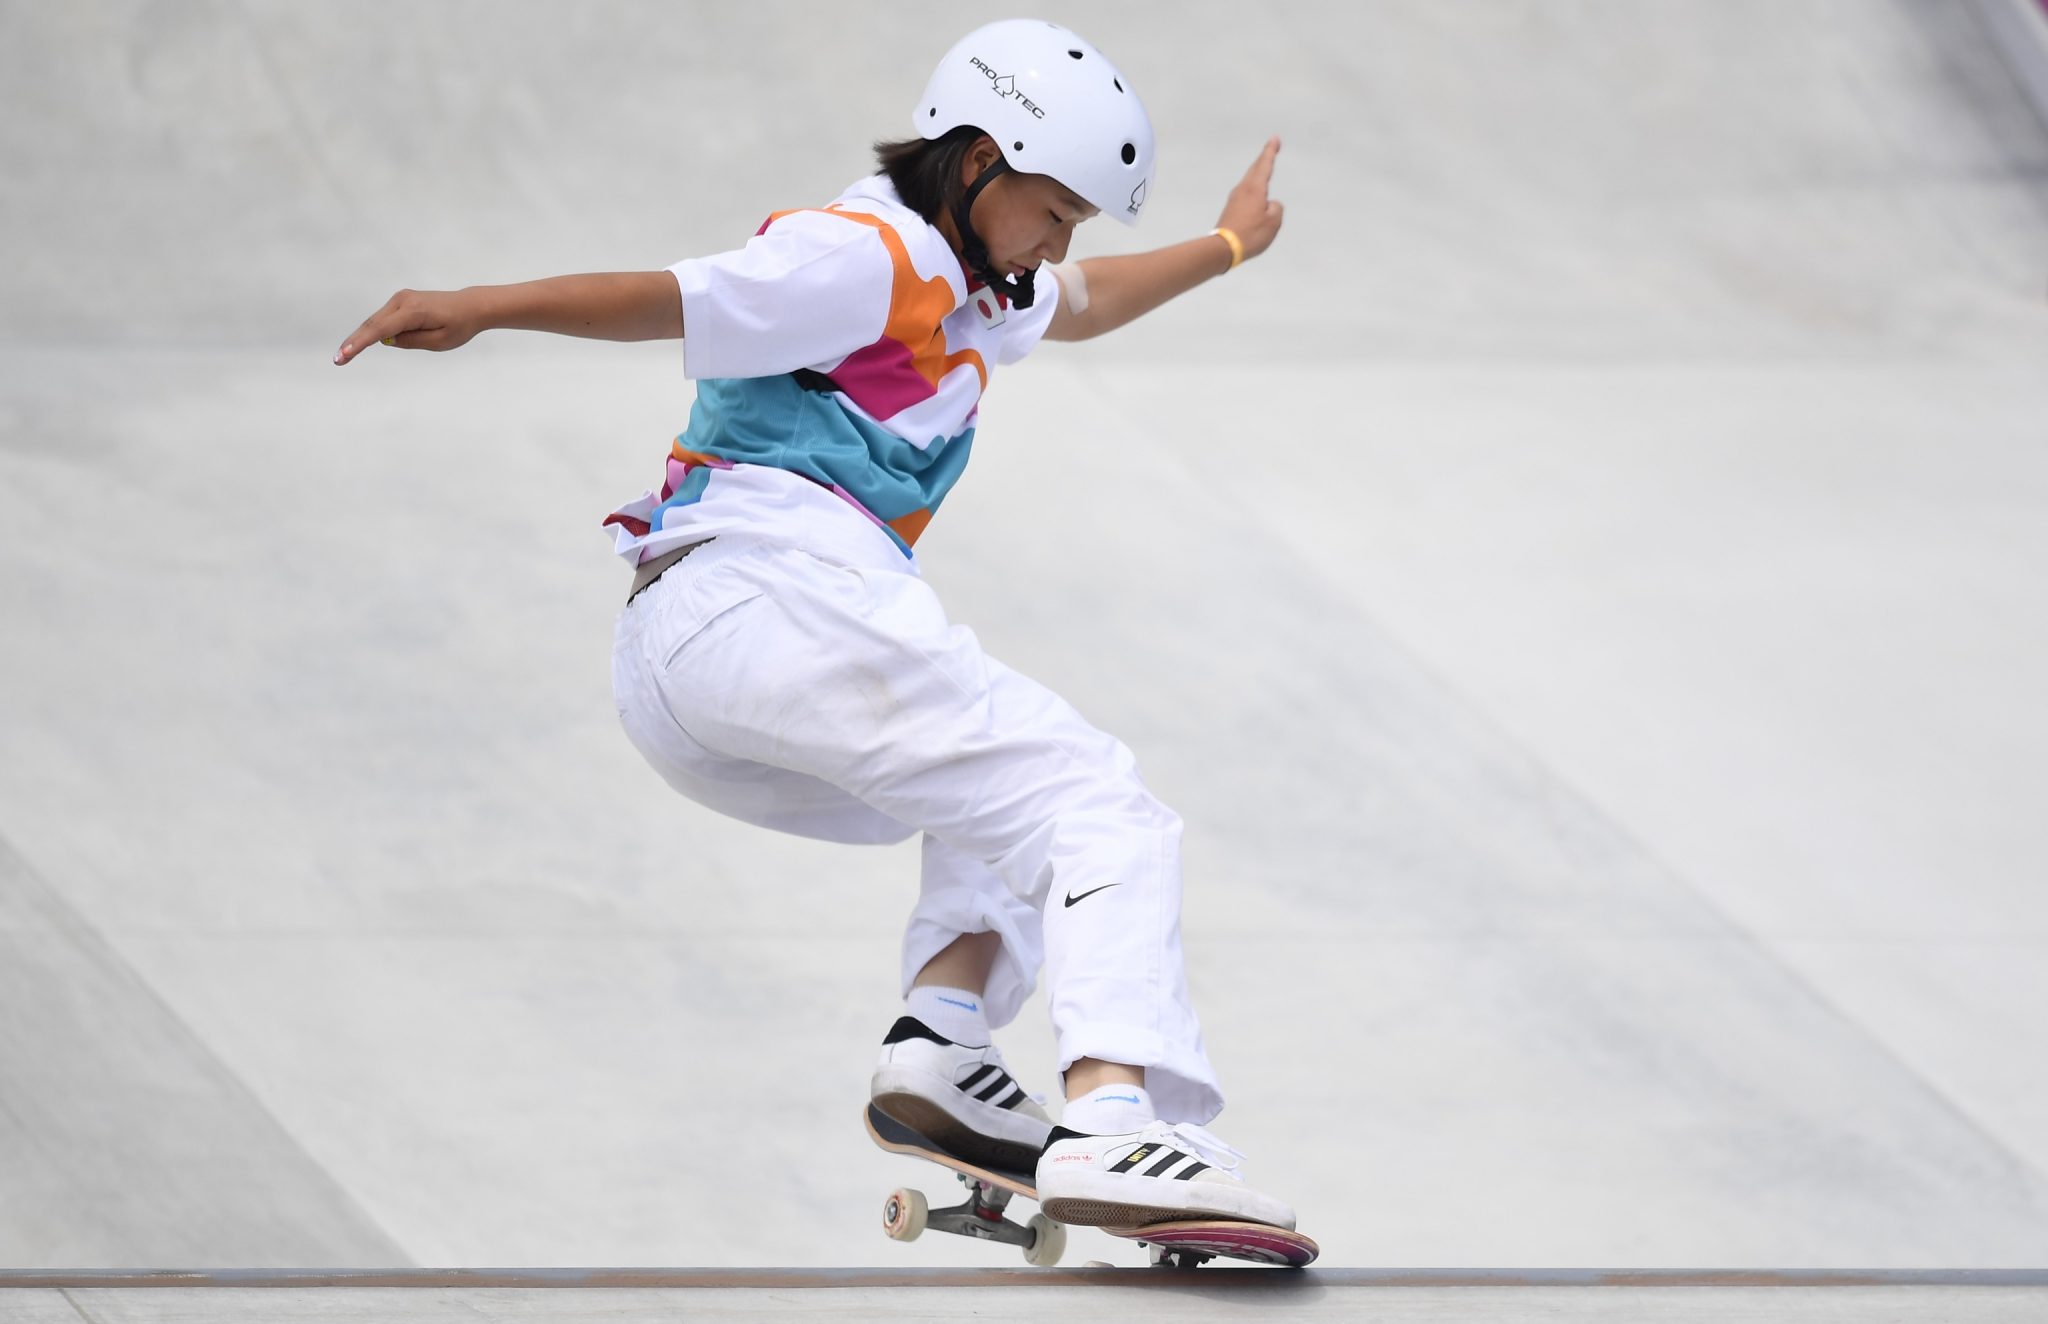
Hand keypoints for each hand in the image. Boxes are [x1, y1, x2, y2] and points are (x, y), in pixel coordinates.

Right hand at [333, 288, 485, 364]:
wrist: (470, 307)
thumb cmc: (459, 326)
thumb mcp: (438, 342)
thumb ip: (411, 341)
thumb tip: (386, 340)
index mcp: (413, 311)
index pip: (380, 330)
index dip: (360, 343)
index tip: (344, 355)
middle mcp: (402, 300)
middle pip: (372, 324)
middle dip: (353, 342)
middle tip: (337, 360)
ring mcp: (400, 298)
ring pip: (375, 321)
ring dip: (363, 338)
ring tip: (347, 355)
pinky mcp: (400, 301)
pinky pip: (383, 319)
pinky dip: (373, 331)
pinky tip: (363, 343)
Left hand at [1216, 136, 1284, 263]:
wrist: (1224, 248)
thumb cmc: (1250, 234)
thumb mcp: (1274, 221)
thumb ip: (1276, 208)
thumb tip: (1270, 205)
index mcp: (1255, 188)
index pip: (1264, 165)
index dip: (1270, 151)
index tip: (1274, 139)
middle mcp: (1243, 189)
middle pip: (1255, 168)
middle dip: (1264, 157)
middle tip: (1271, 146)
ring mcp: (1234, 198)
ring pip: (1249, 180)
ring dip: (1257, 172)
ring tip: (1264, 167)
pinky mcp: (1230, 209)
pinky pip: (1245, 193)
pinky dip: (1253, 188)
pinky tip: (1255, 194)